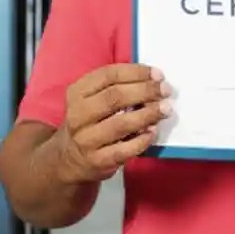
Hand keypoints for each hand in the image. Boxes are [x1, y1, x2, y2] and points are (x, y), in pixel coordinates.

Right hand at [55, 63, 171, 183]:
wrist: (69, 159)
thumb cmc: (89, 122)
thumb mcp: (91, 100)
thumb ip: (116, 88)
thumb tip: (152, 81)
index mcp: (77, 93)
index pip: (108, 75)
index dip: (136, 72)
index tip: (158, 74)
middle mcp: (78, 115)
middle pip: (114, 97)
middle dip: (145, 91)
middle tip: (165, 90)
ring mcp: (86, 140)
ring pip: (120, 124)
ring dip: (147, 114)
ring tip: (165, 109)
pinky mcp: (98, 161)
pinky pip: (124, 149)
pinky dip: (142, 140)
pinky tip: (153, 132)